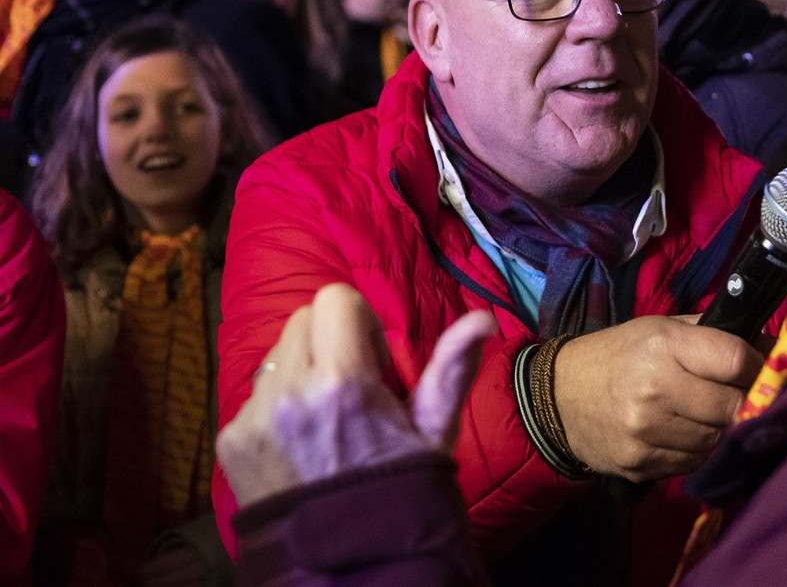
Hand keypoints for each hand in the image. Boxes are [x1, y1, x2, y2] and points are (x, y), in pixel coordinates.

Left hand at [217, 283, 495, 506]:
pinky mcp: (231, 440)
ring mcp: (254, 417)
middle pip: (302, 319)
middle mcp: (289, 393)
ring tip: (326, 419)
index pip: (335, 299)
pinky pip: (255, 395)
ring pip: (276, 356)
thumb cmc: (401, 489)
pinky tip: (302, 442)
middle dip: (330, 340)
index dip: (360, 321)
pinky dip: (278, 407)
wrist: (351, 560)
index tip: (374, 362)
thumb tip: (483, 318)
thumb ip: (453, 367)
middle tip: (353, 387)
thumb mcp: (435, 431)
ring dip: (302, 371)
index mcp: (342, 382)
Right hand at [552, 315, 762, 481]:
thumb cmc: (620, 354)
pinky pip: (693, 462)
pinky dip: (696, 449)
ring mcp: (646, 433)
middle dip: (742, 402)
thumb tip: (773, 349)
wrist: (560, 397)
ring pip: (716, 440)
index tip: (759, 369)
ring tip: (700, 412)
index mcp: (663, 347)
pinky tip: (680, 432)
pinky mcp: (640, 465)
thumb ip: (713, 337)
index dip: (758, 367)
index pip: (735, 361)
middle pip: (732, 408)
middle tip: (732, 394)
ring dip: (719, 429)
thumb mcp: (661, 328)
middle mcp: (655, 391)